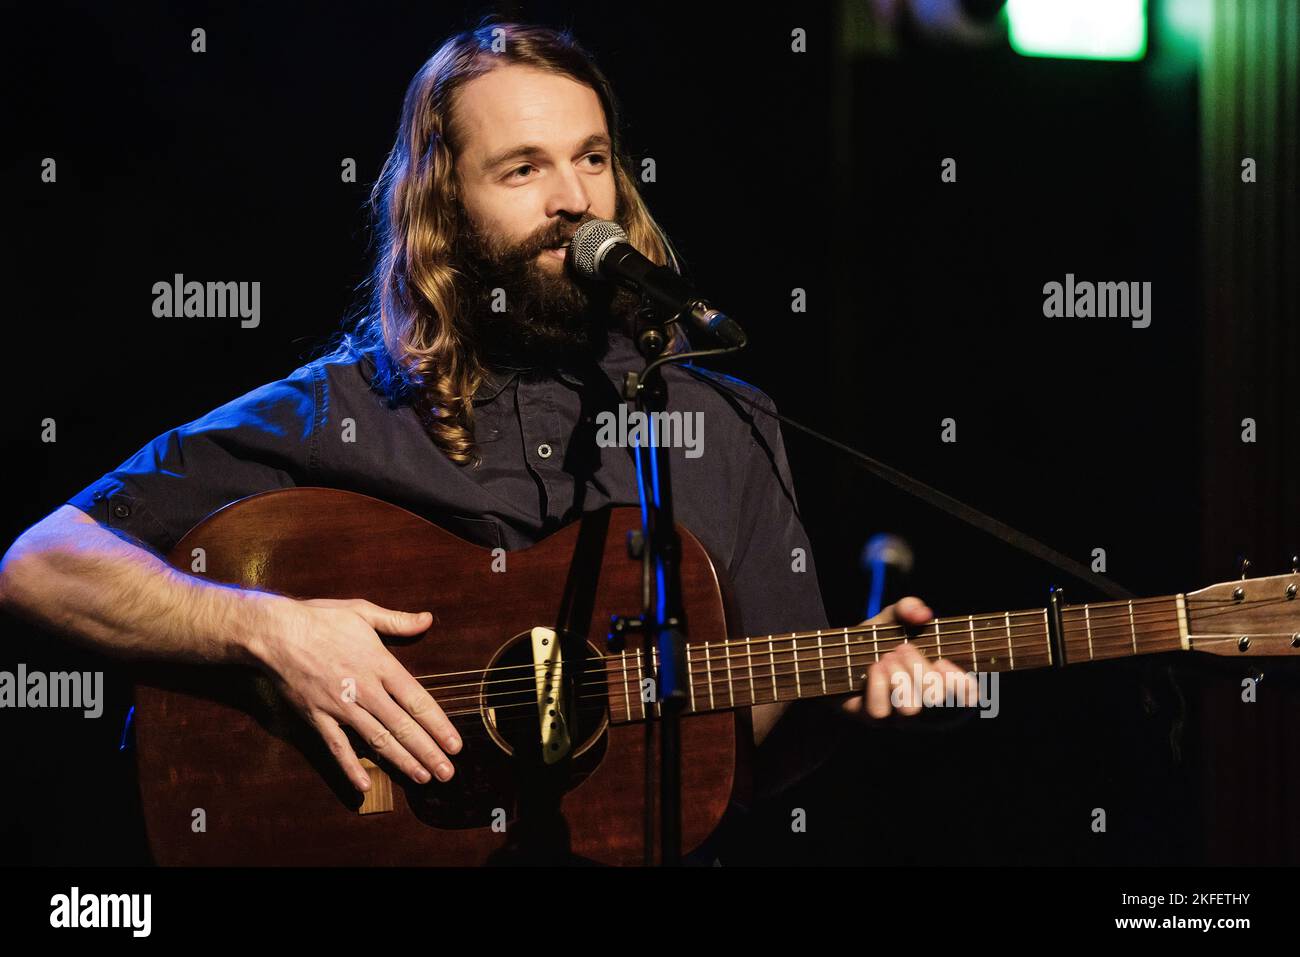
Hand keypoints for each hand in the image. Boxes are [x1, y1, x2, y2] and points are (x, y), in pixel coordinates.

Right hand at [253, 596, 460, 791]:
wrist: (274, 632)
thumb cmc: (320, 618)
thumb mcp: (362, 612)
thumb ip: (397, 621)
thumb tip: (428, 619)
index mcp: (379, 664)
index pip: (417, 700)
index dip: (438, 725)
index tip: (455, 744)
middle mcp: (364, 689)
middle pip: (402, 726)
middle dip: (428, 751)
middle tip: (448, 772)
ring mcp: (340, 706)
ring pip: (377, 739)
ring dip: (402, 761)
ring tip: (423, 777)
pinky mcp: (317, 717)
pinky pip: (337, 746)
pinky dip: (350, 767)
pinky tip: (365, 784)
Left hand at [838, 596, 977, 719]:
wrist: (841, 652)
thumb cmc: (878, 638)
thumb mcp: (893, 616)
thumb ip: (908, 607)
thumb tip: (923, 614)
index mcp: (939, 682)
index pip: (968, 696)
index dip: (962, 683)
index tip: (942, 661)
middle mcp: (923, 704)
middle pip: (936, 698)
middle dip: (919, 666)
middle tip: (902, 648)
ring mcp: (898, 715)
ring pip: (911, 709)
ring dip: (898, 676)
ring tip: (886, 659)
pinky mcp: (872, 718)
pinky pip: (880, 711)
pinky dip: (876, 684)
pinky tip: (873, 669)